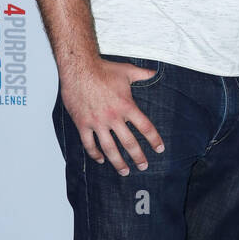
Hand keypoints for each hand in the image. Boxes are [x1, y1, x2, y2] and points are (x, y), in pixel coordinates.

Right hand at [60, 58, 163, 175]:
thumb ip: (143, 74)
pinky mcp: (82, 123)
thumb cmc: (103, 69)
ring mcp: (97, 122)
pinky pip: (89, 143)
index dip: (154, 140)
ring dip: (118, 162)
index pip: (145, 127)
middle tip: (143, 166)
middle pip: (129, 143)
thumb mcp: (127, 70)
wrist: (79, 68)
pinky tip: (101, 160)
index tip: (159, 149)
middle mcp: (113, 117)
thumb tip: (155, 71)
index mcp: (126, 106)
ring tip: (124, 171)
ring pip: (109, 148)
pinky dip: (95, 154)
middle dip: (138, 157)